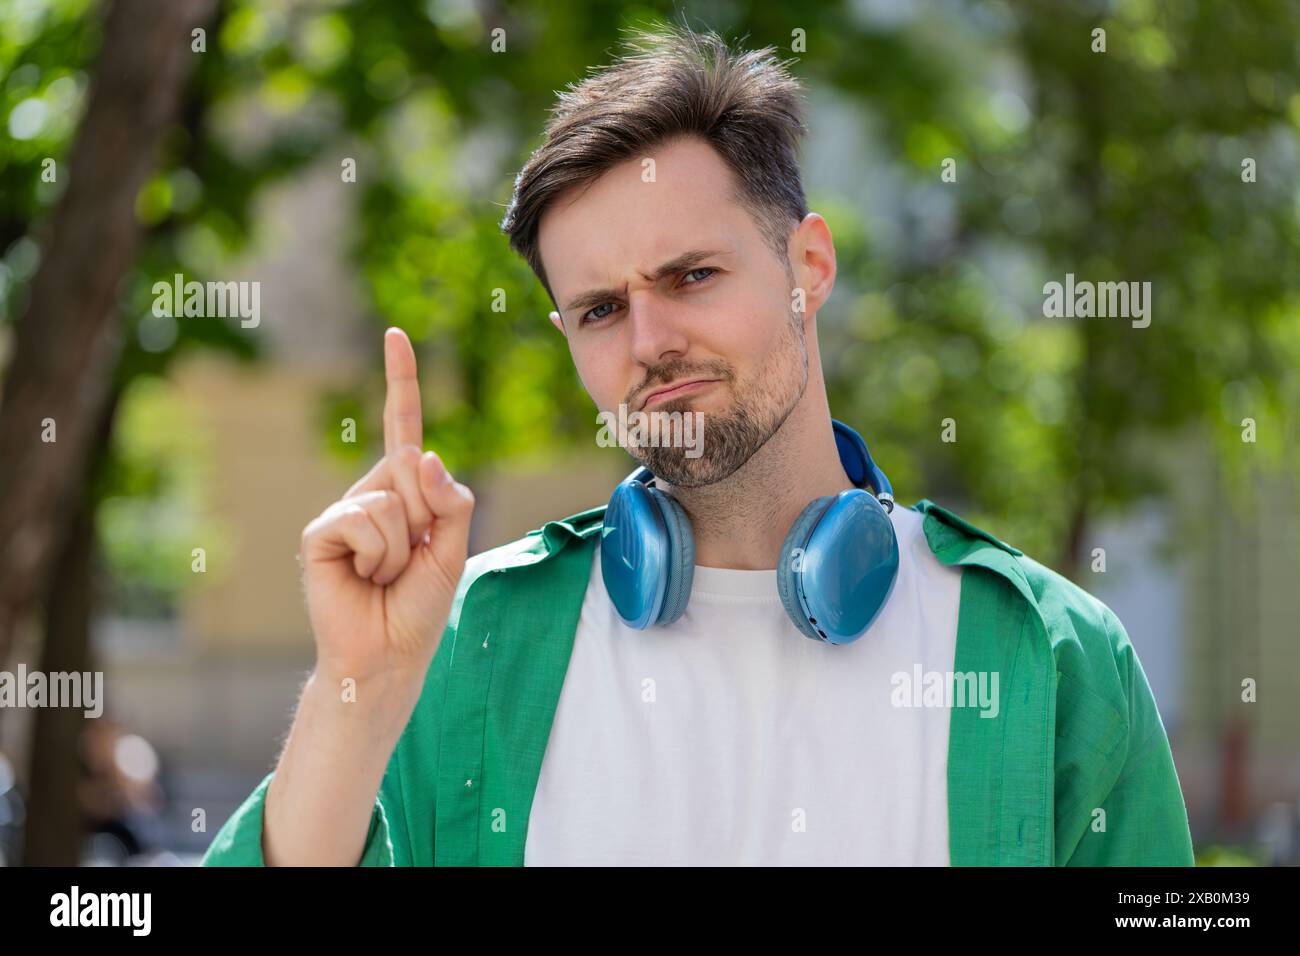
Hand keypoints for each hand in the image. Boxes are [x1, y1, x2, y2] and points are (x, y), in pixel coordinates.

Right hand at [298, 327, 474, 686]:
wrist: (387, 655)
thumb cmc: (418, 606)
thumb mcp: (453, 550)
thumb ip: (450, 502)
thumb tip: (424, 453)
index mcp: (404, 492)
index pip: (402, 428)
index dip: (401, 381)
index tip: (394, 334)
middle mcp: (372, 493)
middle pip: (412, 467)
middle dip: (428, 516)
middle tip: (413, 559)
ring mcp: (344, 511)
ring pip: (392, 498)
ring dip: (403, 546)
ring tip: (387, 575)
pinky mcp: (321, 533)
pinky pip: (365, 519)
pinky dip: (378, 553)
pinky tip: (365, 576)